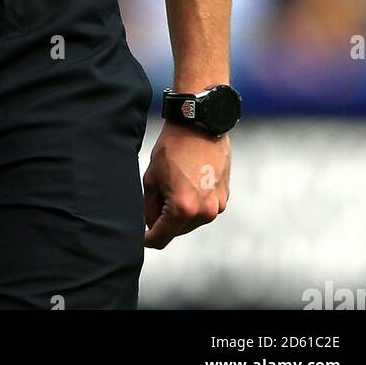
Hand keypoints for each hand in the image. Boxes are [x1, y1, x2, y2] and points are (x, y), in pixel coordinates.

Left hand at [142, 121, 229, 248]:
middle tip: (156, 197)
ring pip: (191, 221)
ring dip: (181, 212)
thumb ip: (149, 206)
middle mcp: (203, 212)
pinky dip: (194, 203)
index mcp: (182, 208)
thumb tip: (150, 223)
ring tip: (174, 185)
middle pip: (177, 230)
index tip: (141, 237)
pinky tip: (187, 182)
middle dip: (164, 220)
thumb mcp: (152, 178)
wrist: (199, 125)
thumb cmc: (172, 148)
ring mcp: (216, 205)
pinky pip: (204, 208)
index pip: (161, 237)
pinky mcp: (224, 197)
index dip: (148, 239)